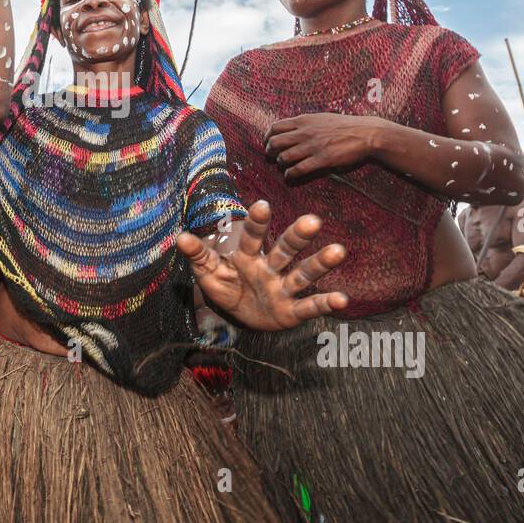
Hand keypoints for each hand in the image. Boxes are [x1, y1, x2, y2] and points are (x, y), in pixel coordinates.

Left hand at [177, 201, 347, 330]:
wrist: (240, 318)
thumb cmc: (226, 288)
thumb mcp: (208, 273)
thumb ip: (198, 255)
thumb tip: (181, 237)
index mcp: (247, 257)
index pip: (252, 237)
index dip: (256, 223)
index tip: (261, 204)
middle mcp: (270, 268)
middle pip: (285, 250)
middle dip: (297, 236)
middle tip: (313, 220)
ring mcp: (283, 288)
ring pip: (303, 273)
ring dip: (320, 263)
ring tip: (338, 251)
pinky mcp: (292, 311)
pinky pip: (310, 306)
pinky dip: (326, 303)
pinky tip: (342, 300)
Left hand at [265, 113, 381, 180]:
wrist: (367, 133)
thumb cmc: (345, 126)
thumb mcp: (321, 118)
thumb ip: (305, 124)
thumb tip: (290, 130)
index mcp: (304, 120)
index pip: (275, 127)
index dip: (267, 138)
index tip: (268, 145)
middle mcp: (305, 132)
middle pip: (274, 143)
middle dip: (270, 152)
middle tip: (273, 158)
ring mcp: (313, 146)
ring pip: (283, 157)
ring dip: (280, 165)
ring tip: (284, 167)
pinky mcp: (322, 160)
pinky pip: (298, 169)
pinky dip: (290, 174)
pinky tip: (290, 176)